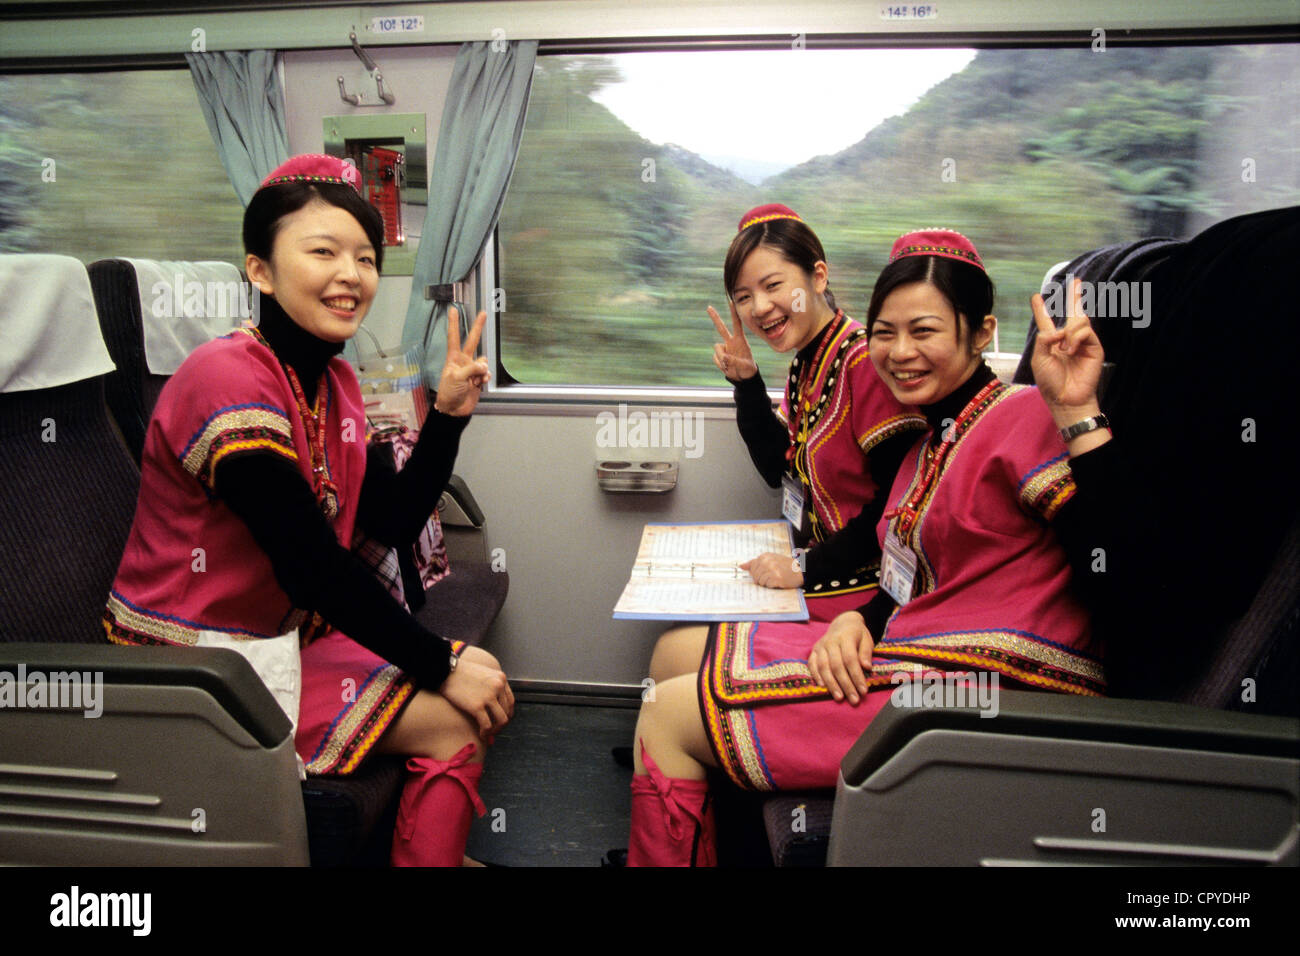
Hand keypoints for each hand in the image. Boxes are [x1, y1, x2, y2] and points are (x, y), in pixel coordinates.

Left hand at [433, 306, 490, 416]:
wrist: (454, 410)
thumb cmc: (448, 392)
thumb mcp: (456, 378)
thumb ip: (471, 368)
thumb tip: (484, 364)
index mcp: (453, 358)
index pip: (453, 337)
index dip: (454, 323)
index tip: (453, 310)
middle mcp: (463, 361)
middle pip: (472, 341)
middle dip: (477, 327)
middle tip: (483, 313)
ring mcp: (471, 370)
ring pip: (483, 361)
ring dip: (482, 369)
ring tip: (476, 379)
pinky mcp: (478, 379)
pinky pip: (486, 373)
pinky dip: (485, 377)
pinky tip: (480, 383)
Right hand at [440, 657, 513, 738]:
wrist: (445, 671)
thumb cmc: (459, 672)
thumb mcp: (483, 673)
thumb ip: (491, 683)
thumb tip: (493, 701)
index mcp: (500, 678)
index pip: (510, 701)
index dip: (507, 713)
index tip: (500, 720)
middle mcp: (498, 686)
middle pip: (507, 712)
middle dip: (501, 724)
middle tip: (494, 730)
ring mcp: (488, 696)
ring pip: (501, 720)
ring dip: (495, 730)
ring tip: (488, 733)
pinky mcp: (477, 706)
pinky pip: (487, 725)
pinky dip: (485, 733)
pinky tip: (481, 734)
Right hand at [709, 301, 757, 381]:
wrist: (743, 377)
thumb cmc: (748, 369)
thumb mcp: (745, 366)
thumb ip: (734, 361)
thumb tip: (724, 357)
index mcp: (740, 341)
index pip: (737, 324)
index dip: (734, 314)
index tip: (731, 302)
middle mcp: (731, 342)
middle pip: (721, 328)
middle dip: (715, 318)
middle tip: (709, 307)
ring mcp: (724, 349)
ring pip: (716, 348)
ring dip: (721, 357)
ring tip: (730, 365)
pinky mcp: (719, 356)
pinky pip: (715, 358)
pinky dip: (720, 364)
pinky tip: (726, 367)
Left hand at [740, 552, 803, 588]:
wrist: (801, 570)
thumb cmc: (785, 565)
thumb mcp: (770, 559)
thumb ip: (755, 563)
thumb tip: (741, 566)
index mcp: (765, 556)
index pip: (752, 568)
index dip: (757, 572)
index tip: (765, 572)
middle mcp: (767, 562)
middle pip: (755, 576)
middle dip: (761, 579)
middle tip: (772, 576)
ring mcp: (772, 570)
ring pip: (760, 582)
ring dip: (767, 582)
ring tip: (775, 578)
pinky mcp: (776, 578)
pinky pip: (767, 585)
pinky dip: (772, 585)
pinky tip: (778, 581)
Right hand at [808, 612, 873, 704]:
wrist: (842, 623)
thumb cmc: (857, 635)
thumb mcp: (866, 639)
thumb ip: (866, 653)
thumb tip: (867, 667)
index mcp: (845, 637)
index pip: (850, 659)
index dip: (857, 676)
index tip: (864, 691)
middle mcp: (830, 641)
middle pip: (837, 666)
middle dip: (846, 685)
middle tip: (854, 699)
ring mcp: (820, 646)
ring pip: (824, 667)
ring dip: (831, 684)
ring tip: (839, 698)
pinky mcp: (813, 651)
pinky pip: (812, 664)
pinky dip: (816, 676)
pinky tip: (823, 687)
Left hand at [1030, 279, 1103, 417]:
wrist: (1067, 398)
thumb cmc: (1050, 382)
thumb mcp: (1039, 359)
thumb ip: (1043, 339)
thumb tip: (1059, 330)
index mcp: (1051, 342)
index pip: (1046, 321)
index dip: (1041, 309)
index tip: (1036, 296)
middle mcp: (1068, 339)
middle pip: (1072, 312)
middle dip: (1075, 296)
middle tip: (1077, 280)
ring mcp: (1083, 342)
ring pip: (1078, 320)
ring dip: (1069, 332)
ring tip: (1064, 349)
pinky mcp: (1094, 346)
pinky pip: (1085, 330)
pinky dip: (1075, 338)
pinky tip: (1070, 350)